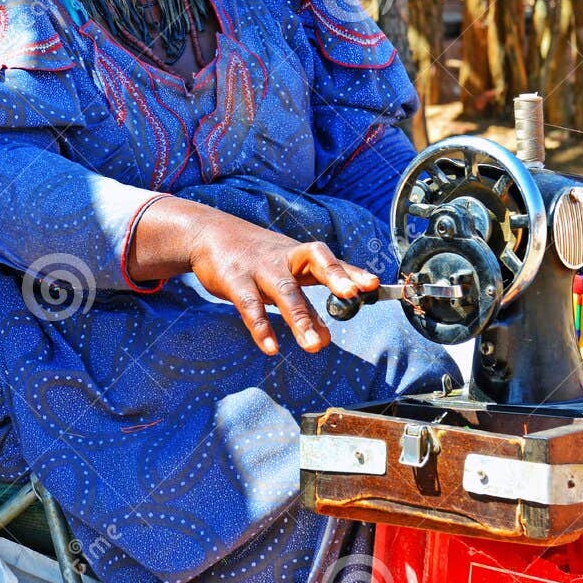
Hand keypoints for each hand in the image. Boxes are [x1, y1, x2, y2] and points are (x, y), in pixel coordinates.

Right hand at [185, 217, 379, 354]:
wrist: (209, 234)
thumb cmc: (256, 258)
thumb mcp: (285, 275)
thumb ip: (306, 307)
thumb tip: (325, 340)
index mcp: (299, 255)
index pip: (332, 261)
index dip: (352, 272)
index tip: (373, 285)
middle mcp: (284, 258)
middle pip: (313, 263)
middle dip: (334, 277)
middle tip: (352, 295)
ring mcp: (259, 268)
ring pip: (284, 291)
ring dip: (300, 317)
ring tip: (315, 346)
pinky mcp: (234, 280)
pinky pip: (249, 305)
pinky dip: (261, 327)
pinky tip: (271, 348)